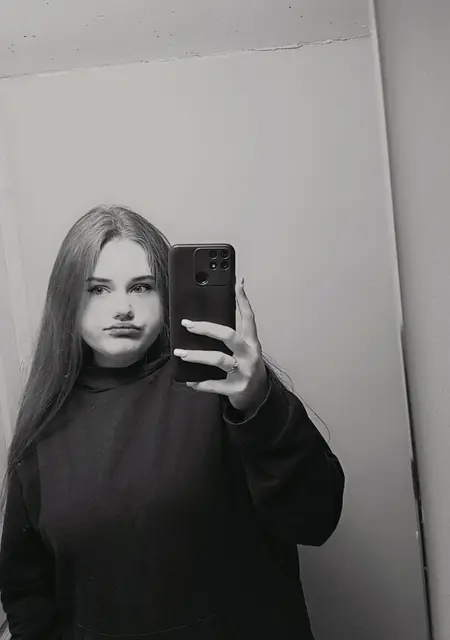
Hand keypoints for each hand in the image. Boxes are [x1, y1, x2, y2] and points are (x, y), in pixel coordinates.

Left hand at [173, 278, 268, 413]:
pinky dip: (200, 383)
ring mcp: (244, 372)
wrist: (258, 397)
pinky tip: (190, 381)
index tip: (238, 283)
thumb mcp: (244, 350)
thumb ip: (232, 337)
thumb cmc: (247, 368)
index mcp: (251, 342)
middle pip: (228, 335)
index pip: (248, 317)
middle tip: (187, 324)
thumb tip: (207, 321)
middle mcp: (249, 354)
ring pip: (219, 359)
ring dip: (197, 356)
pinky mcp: (236, 388)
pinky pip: (215, 384)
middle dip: (206, 328)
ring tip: (180, 353)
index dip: (243, 300)